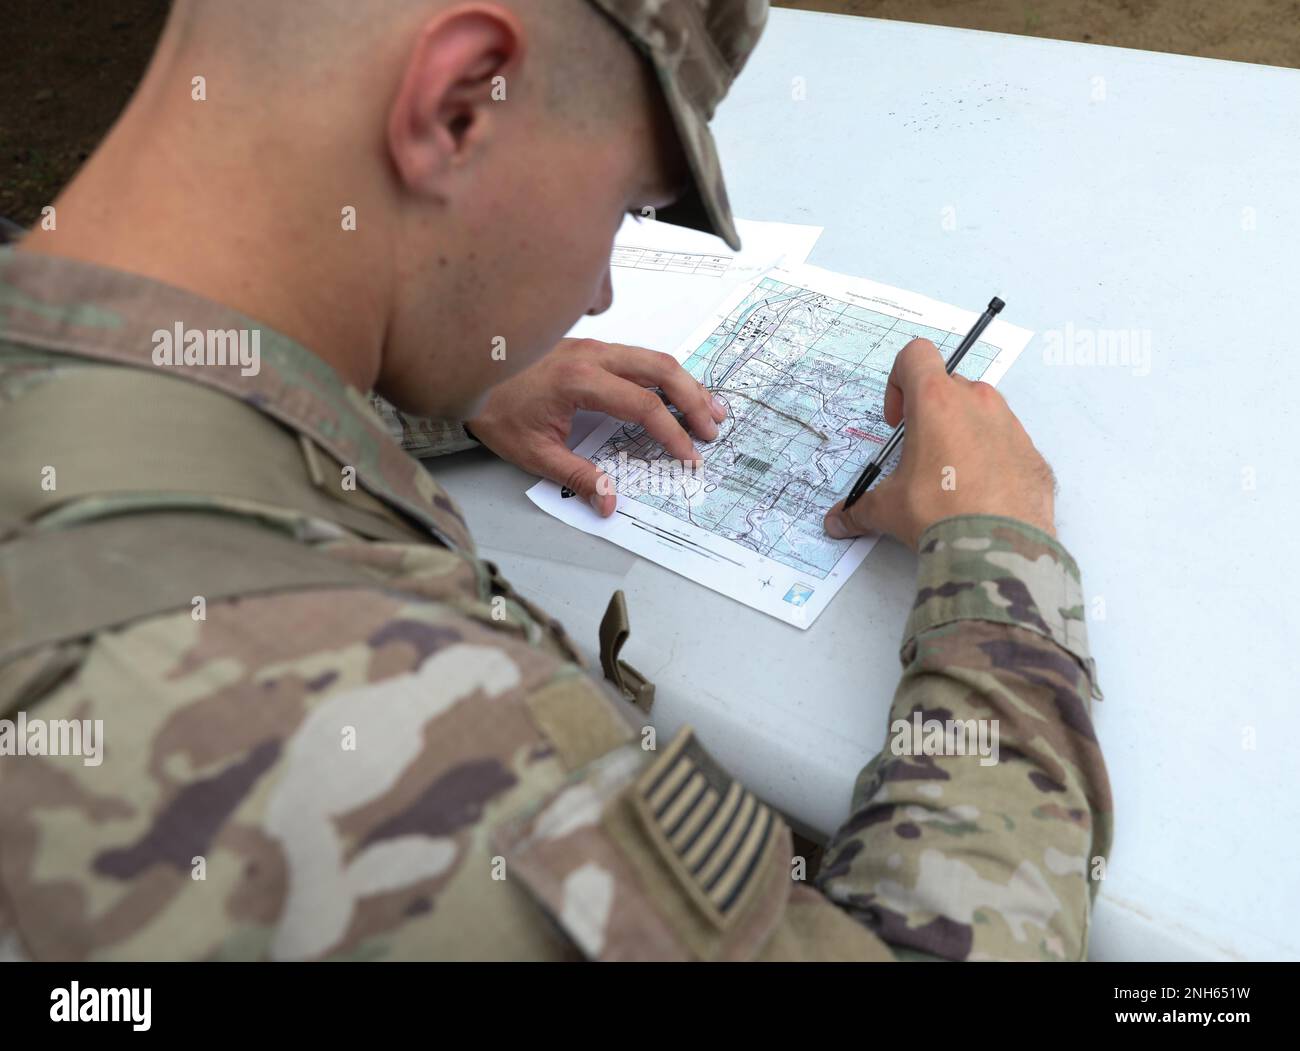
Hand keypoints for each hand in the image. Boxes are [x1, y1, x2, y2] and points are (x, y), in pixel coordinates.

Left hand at [467, 338, 726, 514]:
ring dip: (686, 384)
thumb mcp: (533, 452)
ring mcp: (593, 347)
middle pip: (661, 370)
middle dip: (693, 401)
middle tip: (711, 430)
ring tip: (709, 411)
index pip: (643, 406)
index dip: (671, 434)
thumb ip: (577, 477)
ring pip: (654, 358)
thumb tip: (610, 503)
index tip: (688, 457)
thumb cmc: (495, 409)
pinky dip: (665, 376)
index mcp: (580, 380)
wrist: (466, 369)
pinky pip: (639, 357)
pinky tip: (677, 394)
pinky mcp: (590, 348)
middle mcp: (593, 356)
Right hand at [823, 338, 1055, 548]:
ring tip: (950, 477)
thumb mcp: (889, 509)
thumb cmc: (943, 513)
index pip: (915, 355)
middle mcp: (977, 402)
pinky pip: (1006, 441)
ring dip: (961, 432)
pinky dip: (990, 457)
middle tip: (920, 454)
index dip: (898, 382)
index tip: (897, 421)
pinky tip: (978, 494)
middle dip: (930, 413)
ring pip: (980, 411)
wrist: (998, 548)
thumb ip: (860, 508)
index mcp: (936, 402)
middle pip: (948, 385)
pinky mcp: (1031, 452)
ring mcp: (1010, 424)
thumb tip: (839, 521)